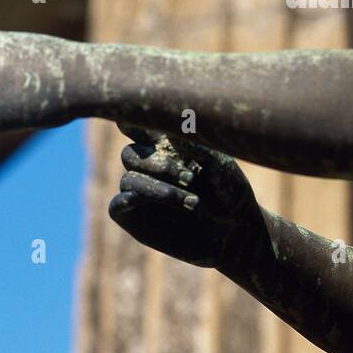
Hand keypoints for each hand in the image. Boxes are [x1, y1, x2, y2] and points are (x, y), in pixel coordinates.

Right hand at [108, 129, 262, 268]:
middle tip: (189, 177)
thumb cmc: (229, 191)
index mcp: (166, 145)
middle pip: (130, 154)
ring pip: (129, 179)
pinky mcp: (133, 217)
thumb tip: (167, 132)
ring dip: (159, 189)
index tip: (133, 121)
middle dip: (158, 165)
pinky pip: (118, 205)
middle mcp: (149, 166)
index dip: (133, 122)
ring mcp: (139, 191)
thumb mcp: (219, 165)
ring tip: (193, 201)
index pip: (138, 128)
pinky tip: (159, 201)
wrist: (234, 231)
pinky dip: (134, 200)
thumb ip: (195, 146)